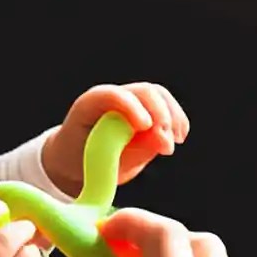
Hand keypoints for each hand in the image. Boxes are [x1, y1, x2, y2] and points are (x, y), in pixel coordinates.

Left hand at [41, 83, 189, 194]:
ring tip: (176, 141)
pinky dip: (176, 120)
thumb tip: (163, 140)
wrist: (77, 160)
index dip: (132, 107)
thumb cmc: (82, 162)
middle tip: (167, 144)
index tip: (146, 126)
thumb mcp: (103, 164)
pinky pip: (166, 105)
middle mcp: (110, 97)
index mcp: (88, 106)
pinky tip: (179, 137)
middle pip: (142, 92)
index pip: (112, 95)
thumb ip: (130, 152)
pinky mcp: (144, 109)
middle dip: (160, 115)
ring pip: (158, 95)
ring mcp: (129, 100)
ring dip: (173, 117)